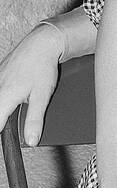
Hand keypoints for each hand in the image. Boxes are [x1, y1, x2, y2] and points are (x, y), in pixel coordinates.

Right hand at [0, 23, 63, 142]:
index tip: (8, 143)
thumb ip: (35, 120)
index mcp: (6, 96)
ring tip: (10, 114)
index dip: (2, 133)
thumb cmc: (42, 68)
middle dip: (2, 120)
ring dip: (3, 109)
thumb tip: (31, 140)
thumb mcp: (43, 97)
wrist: (41, 44)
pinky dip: (4, 98)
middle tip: (9, 125)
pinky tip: (12, 98)